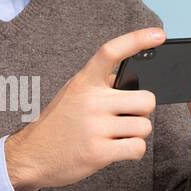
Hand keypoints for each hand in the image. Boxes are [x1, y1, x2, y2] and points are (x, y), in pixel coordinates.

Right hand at [5, 27, 164, 190]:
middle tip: (124, 118)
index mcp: (84, 82)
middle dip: (141, 112)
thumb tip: (128, 78)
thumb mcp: (73, 94)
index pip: (111, 52)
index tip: (158, 35)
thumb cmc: (58, 125)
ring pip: (144, 126)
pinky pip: (137, 147)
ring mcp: (95, 127)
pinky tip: (116, 149)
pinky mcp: (99, 152)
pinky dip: (133, 150)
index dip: (137, 40)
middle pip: (146, 100)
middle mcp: (90, 101)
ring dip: (135, 134)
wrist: (32, 156)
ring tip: (114, 136)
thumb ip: (98, 85)